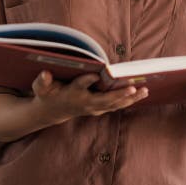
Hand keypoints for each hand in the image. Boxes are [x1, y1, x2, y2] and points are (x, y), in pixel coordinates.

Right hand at [31, 70, 148, 125]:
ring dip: (130, 98)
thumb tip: (45, 73)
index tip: (96, 74)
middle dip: (119, 94)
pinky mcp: (100, 108)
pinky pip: (117, 105)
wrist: (53, 111)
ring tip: (145, 90)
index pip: (80, 86)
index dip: (87, 80)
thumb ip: (42, 81)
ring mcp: (94, 108)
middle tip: (132, 87)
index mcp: (72, 94)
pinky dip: (129, 100)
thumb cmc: (47, 94)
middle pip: (104, 99)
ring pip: (115, 104)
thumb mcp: (40, 87)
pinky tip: (141, 93)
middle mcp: (85, 102)